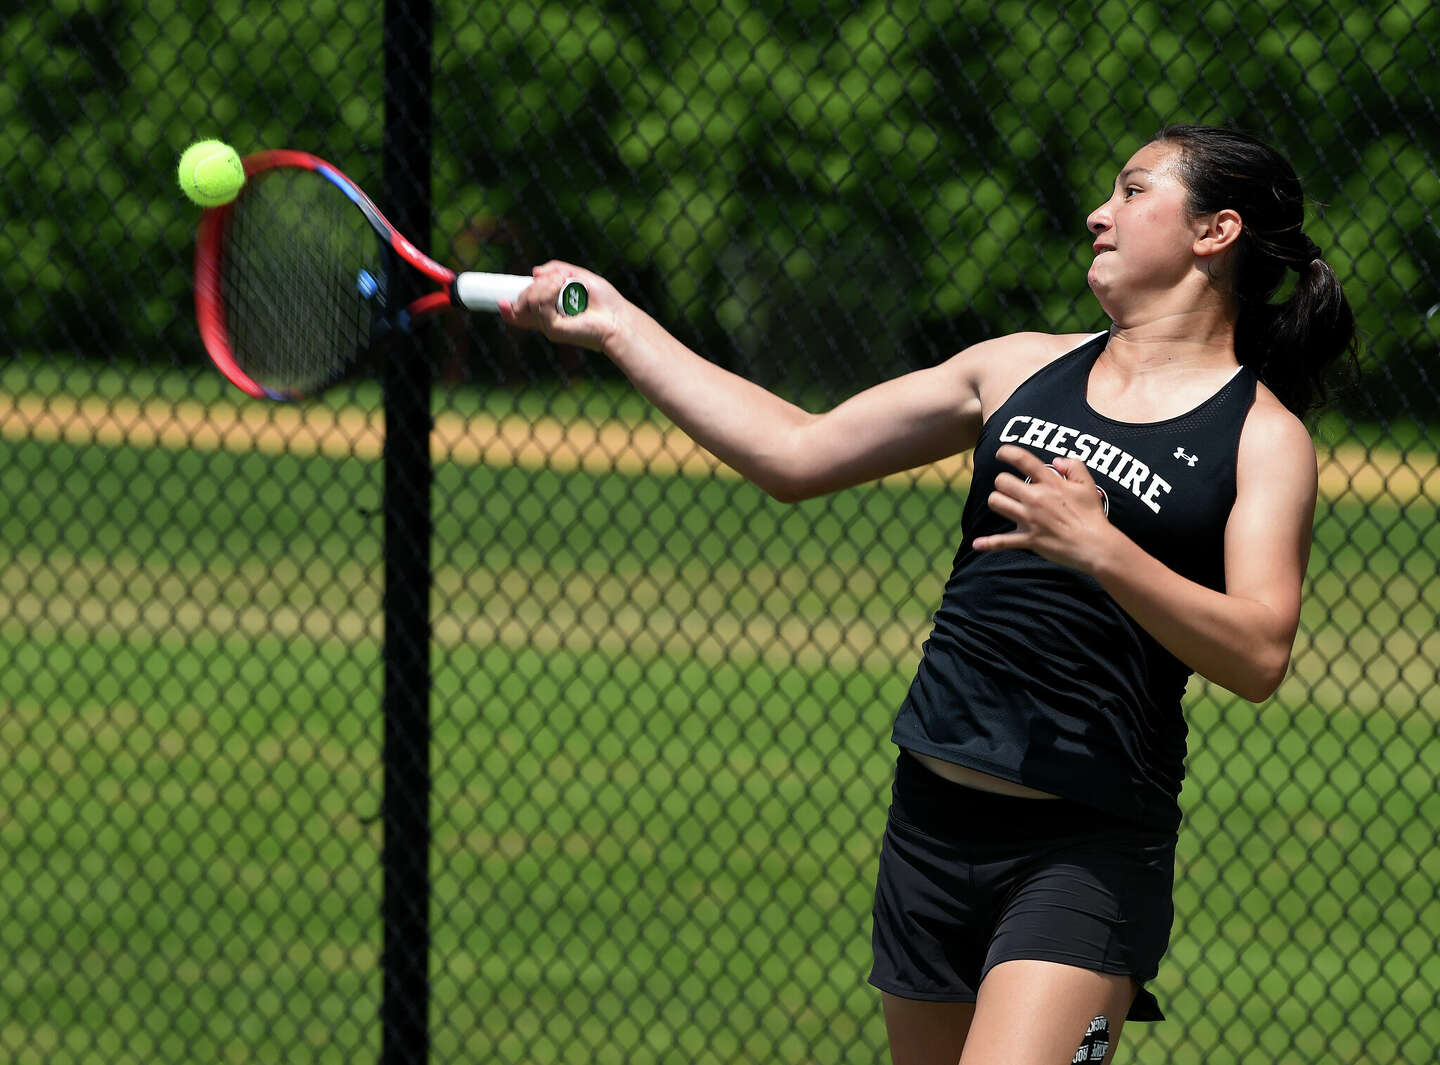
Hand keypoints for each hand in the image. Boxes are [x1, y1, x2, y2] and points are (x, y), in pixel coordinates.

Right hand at [498, 261, 622, 352]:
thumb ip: (556, 270)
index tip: (501, 301)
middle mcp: (545, 319)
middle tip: (558, 280)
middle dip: (533, 287)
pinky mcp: (553, 329)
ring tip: (562, 283)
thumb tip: (535, 272)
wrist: (618, 318)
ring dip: (542, 286)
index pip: (521, 311)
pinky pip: (539, 306)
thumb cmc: (603, 301)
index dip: (509, 306)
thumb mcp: (578, 276)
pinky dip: (548, 291)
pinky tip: (561, 286)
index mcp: (549, 309)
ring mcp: (548, 325)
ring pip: (527, 301)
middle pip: (521, 301)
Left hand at [972, 445, 1111, 571]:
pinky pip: (1001, 541)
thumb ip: (1074, 466)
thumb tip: (1056, 461)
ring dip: (998, 502)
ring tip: (1005, 504)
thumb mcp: (1088, 484)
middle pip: (1002, 482)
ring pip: (996, 503)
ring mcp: (1030, 519)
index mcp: (1051, 483)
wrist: (1094, 545)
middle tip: (1009, 488)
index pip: (1023, 460)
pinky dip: (988, 544)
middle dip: (1002, 482)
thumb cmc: (1092, 514)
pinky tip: (977, 544)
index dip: (1007, 452)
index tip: (1000, 453)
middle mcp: (1036, 498)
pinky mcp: (1028, 539)